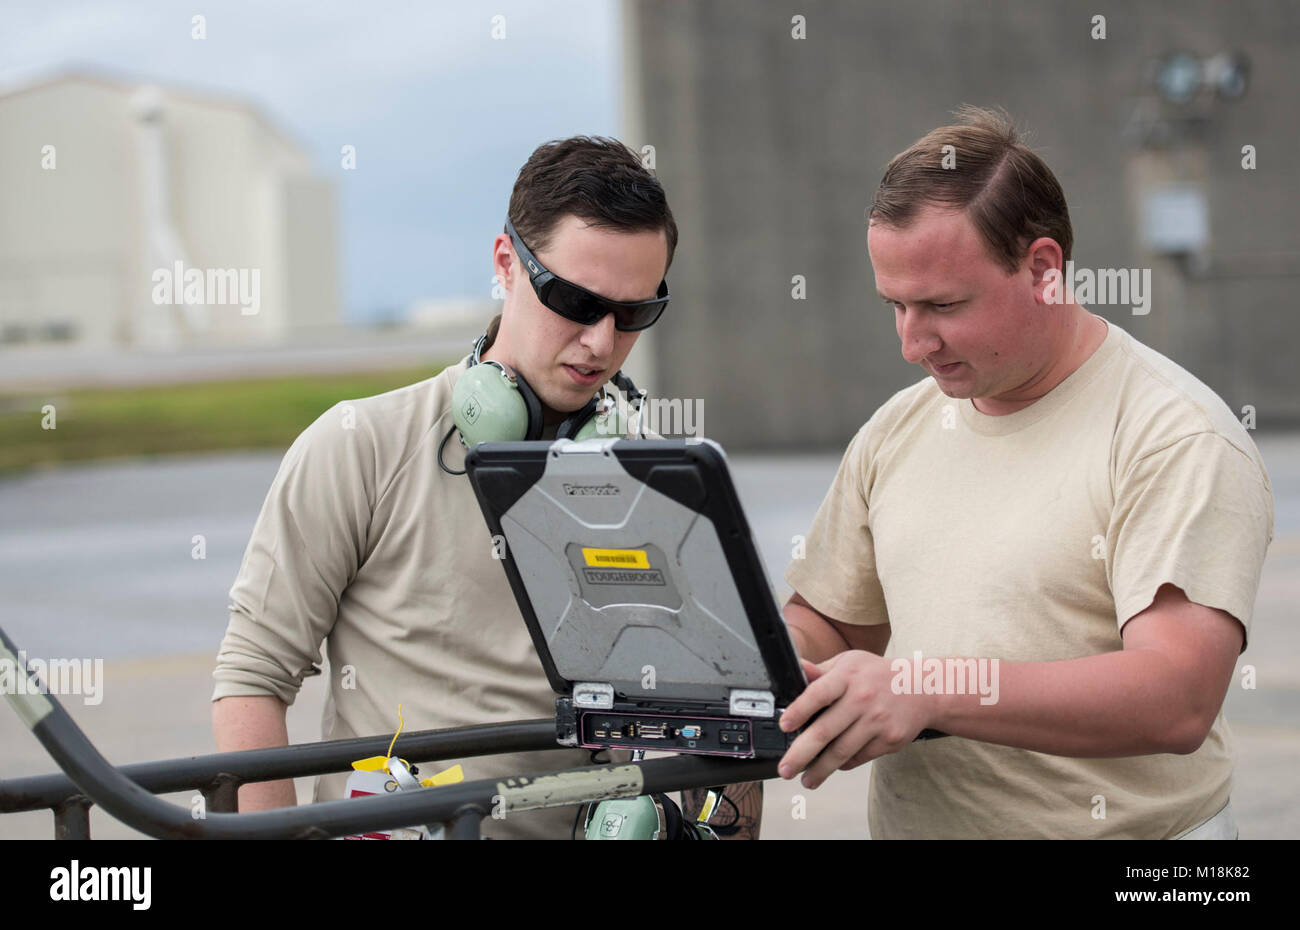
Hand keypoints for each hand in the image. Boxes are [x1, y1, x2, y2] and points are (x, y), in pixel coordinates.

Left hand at [777, 652, 931, 789]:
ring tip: (806, 780)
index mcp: (848, 676)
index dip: (799, 711)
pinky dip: (843, 764)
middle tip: (785, 769)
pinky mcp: (889, 740)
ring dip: (820, 770)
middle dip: (801, 754)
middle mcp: (862, 698)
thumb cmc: (878, 675)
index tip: (784, 726)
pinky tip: (832, 767)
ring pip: (842, 751)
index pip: (818, 694)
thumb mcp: (850, 662)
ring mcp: (877, 721)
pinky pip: (859, 757)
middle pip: (825, 731)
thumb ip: (821, 670)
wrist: (923, 689)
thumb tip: (796, 669)